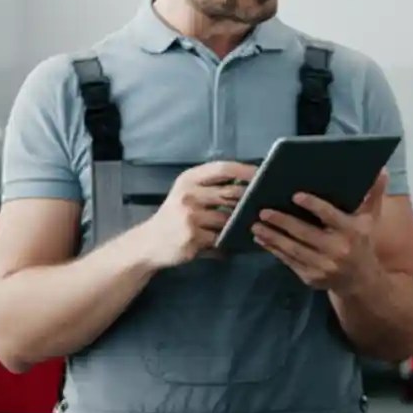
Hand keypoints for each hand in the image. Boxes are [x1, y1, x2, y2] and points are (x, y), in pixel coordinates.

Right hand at [136, 160, 257, 268]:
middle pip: (230, 192)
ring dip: (241, 223)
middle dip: (249, 199)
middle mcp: (188, 195)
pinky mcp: (193, 237)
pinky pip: (221, 237)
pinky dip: (229, 241)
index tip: (263, 174)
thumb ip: (210, 186)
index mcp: (189, 179)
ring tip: (250, 224)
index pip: (222, 169)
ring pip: (228, 217)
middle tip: (264, 202)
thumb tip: (247, 182)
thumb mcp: (186, 193)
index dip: (245, 170)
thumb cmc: (173, 216)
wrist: (148, 243)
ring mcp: (190, 216)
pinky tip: (232, 243)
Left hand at [253, 169, 389, 292]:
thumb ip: (374, 194)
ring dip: (273, 236)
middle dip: (282, 221)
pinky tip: (262, 239)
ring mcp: (323, 267)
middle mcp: (338, 250)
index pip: (329, 216)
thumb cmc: (363, 242)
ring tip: (256, 224)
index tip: (295, 195)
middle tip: (263, 210)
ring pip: (293, 249)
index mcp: (352, 232)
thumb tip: (382, 170)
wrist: (361, 281)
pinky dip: (274, 250)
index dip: (313, 205)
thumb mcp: (371, 219)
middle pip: (305, 233)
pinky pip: (289, 261)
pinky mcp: (311, 278)